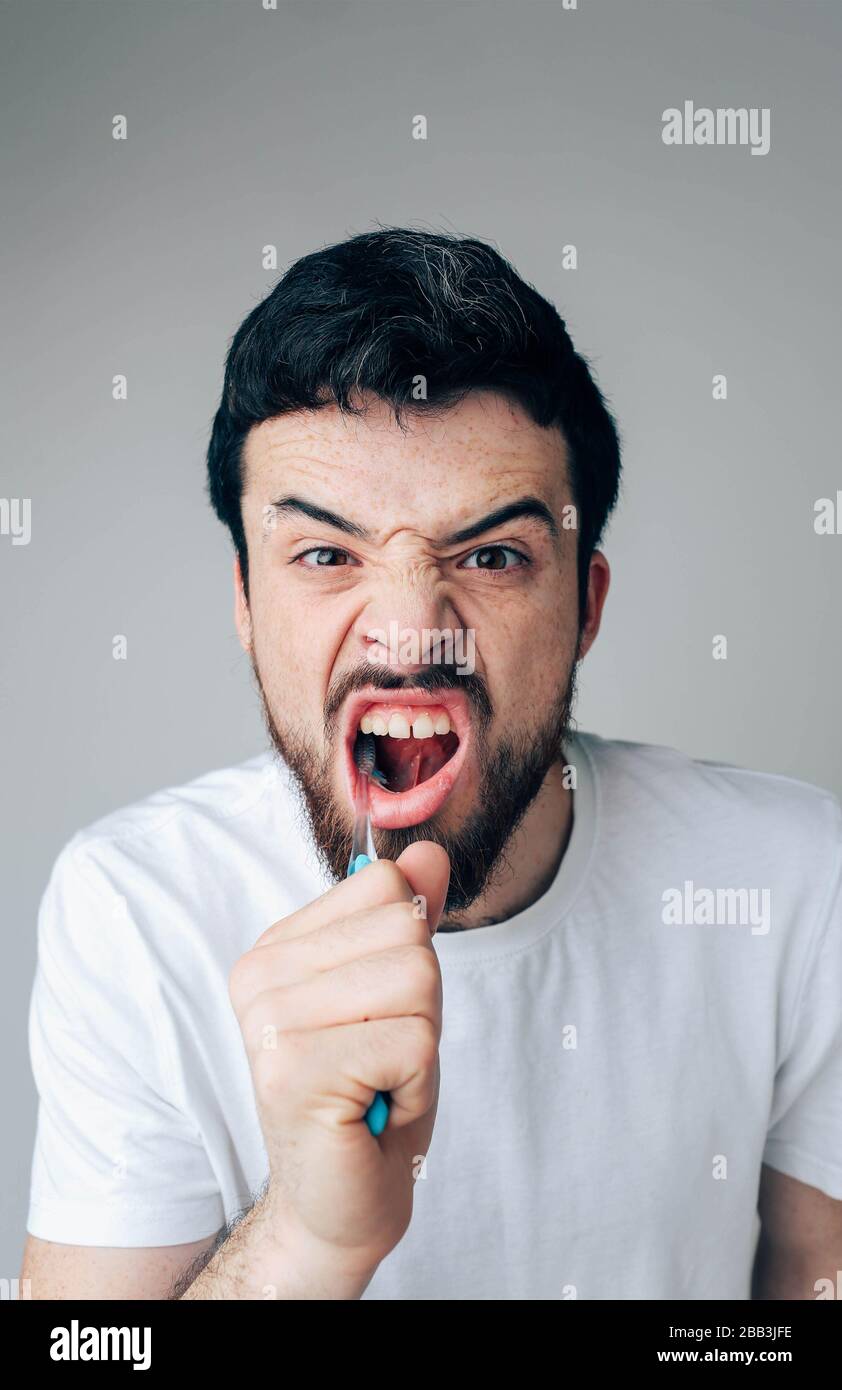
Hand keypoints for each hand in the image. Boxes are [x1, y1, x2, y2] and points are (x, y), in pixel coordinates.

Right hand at [229, 841, 449, 1276]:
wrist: (341, 1201)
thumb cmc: (370, 1093)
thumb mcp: (401, 993)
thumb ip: (408, 920)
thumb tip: (429, 852)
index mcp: (276, 947)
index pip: (385, 887)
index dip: (409, 955)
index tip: (378, 1014)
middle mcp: (259, 976)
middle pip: (406, 931)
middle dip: (421, 1003)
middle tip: (382, 1057)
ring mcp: (270, 1024)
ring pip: (416, 979)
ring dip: (419, 1043)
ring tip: (377, 1080)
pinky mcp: (294, 1072)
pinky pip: (414, 1039)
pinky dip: (417, 1083)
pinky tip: (374, 1107)